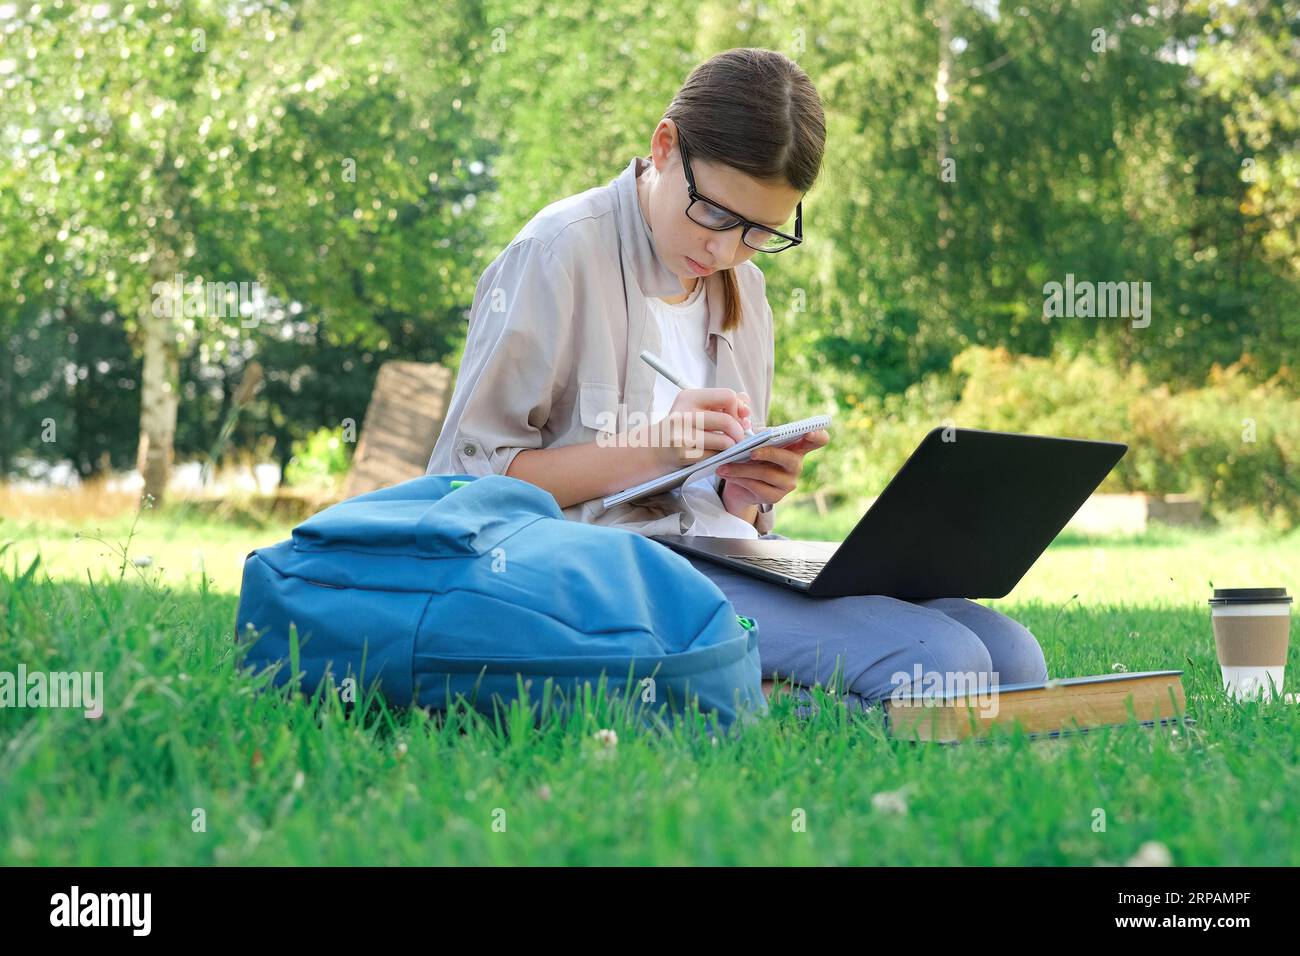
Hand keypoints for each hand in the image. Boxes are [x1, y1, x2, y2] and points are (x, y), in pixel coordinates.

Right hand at [637, 387, 752, 469]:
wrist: (656, 447)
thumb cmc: (683, 427)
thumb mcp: (698, 408)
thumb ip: (724, 402)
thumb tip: (746, 407)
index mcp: (689, 397)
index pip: (727, 395)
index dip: (738, 408)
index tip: (738, 417)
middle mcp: (683, 414)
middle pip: (727, 420)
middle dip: (739, 431)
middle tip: (738, 436)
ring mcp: (682, 435)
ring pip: (724, 440)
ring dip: (731, 445)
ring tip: (728, 445)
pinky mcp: (684, 454)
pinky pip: (715, 455)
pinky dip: (720, 455)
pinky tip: (715, 453)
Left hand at [717, 428, 829, 510]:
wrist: (740, 482)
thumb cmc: (751, 456)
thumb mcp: (754, 441)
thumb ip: (754, 431)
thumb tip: (744, 421)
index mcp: (796, 447)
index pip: (818, 440)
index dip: (817, 436)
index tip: (808, 433)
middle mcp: (796, 465)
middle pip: (789, 460)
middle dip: (769, 454)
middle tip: (751, 452)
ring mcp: (788, 483)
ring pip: (767, 474)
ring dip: (743, 469)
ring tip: (724, 465)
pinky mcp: (775, 497)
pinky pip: (757, 487)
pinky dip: (740, 479)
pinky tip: (726, 474)